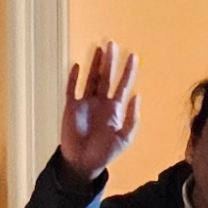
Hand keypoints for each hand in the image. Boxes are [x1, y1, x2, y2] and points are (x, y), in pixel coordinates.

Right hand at [59, 42, 139, 184]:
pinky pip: (72, 89)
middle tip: (113, 44)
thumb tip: (136, 96)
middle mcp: (101, 102)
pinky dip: (74, 78)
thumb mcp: (124, 139)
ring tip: (99, 49)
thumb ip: (131, 119)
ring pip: (91, 79)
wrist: (83, 164)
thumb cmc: (104, 153)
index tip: (134, 56)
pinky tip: (78, 66)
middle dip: (110, 61)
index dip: (128, 71)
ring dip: (94, 64)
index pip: (123, 85)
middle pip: (106, 77)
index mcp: (115, 109)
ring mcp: (85, 104)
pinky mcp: (71, 108)